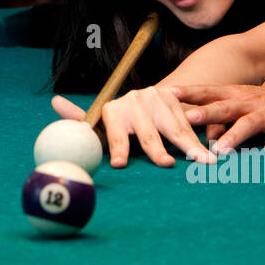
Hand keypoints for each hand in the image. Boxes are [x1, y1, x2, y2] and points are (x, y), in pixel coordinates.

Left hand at [51, 88, 215, 169]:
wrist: (144, 100)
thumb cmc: (118, 123)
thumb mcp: (100, 123)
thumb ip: (80, 119)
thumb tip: (55, 102)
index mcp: (114, 110)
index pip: (115, 132)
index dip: (117, 148)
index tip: (120, 164)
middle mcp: (135, 102)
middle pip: (147, 133)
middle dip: (156, 150)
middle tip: (164, 165)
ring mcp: (158, 99)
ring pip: (173, 128)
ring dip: (189, 147)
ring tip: (202, 163)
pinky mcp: (175, 101)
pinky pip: (188, 126)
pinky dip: (199, 142)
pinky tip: (210, 156)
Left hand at [170, 83, 264, 153]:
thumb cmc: (257, 106)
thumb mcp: (236, 108)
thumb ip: (217, 122)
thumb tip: (195, 139)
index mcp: (233, 95)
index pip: (207, 92)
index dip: (189, 92)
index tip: (168, 93)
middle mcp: (248, 101)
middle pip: (224, 107)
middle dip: (206, 113)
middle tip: (188, 119)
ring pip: (248, 124)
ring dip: (234, 136)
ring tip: (219, 149)